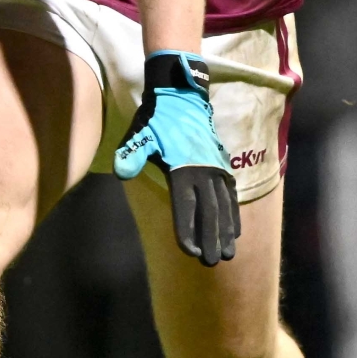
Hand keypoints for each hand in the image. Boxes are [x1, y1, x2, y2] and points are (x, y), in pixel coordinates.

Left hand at [113, 52, 239, 266]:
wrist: (181, 95)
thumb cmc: (156, 119)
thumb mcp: (140, 134)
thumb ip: (132, 153)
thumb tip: (121, 171)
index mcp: (181, 168)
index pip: (185, 206)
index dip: (187, 230)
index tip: (191, 252)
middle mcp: (202, 170)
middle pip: (209, 210)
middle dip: (211, 238)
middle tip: (214, 262)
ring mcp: (215, 167)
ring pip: (223, 204)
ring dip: (226, 230)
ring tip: (229, 254)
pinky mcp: (222, 163)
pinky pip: (231, 193)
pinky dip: (234, 212)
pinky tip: (236, 230)